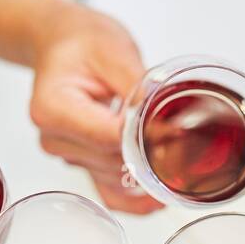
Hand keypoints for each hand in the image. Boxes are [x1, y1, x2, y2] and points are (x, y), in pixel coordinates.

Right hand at [29, 4, 162, 214]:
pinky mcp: (83, 164)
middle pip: (113, 161)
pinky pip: (109, 195)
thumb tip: (164, 119)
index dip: (146, 139)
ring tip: (181, 161)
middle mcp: (55, 138)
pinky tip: (159, 197)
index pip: (108, 136)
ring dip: (147, 175)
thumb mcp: (112, 50)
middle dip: (151, 156)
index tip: (179, 135)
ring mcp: (68, 155)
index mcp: (53, 108)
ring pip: (116, 178)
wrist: (64, 44)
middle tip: (192, 148)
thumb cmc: (82, 43)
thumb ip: (137, 87)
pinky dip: (135, 200)